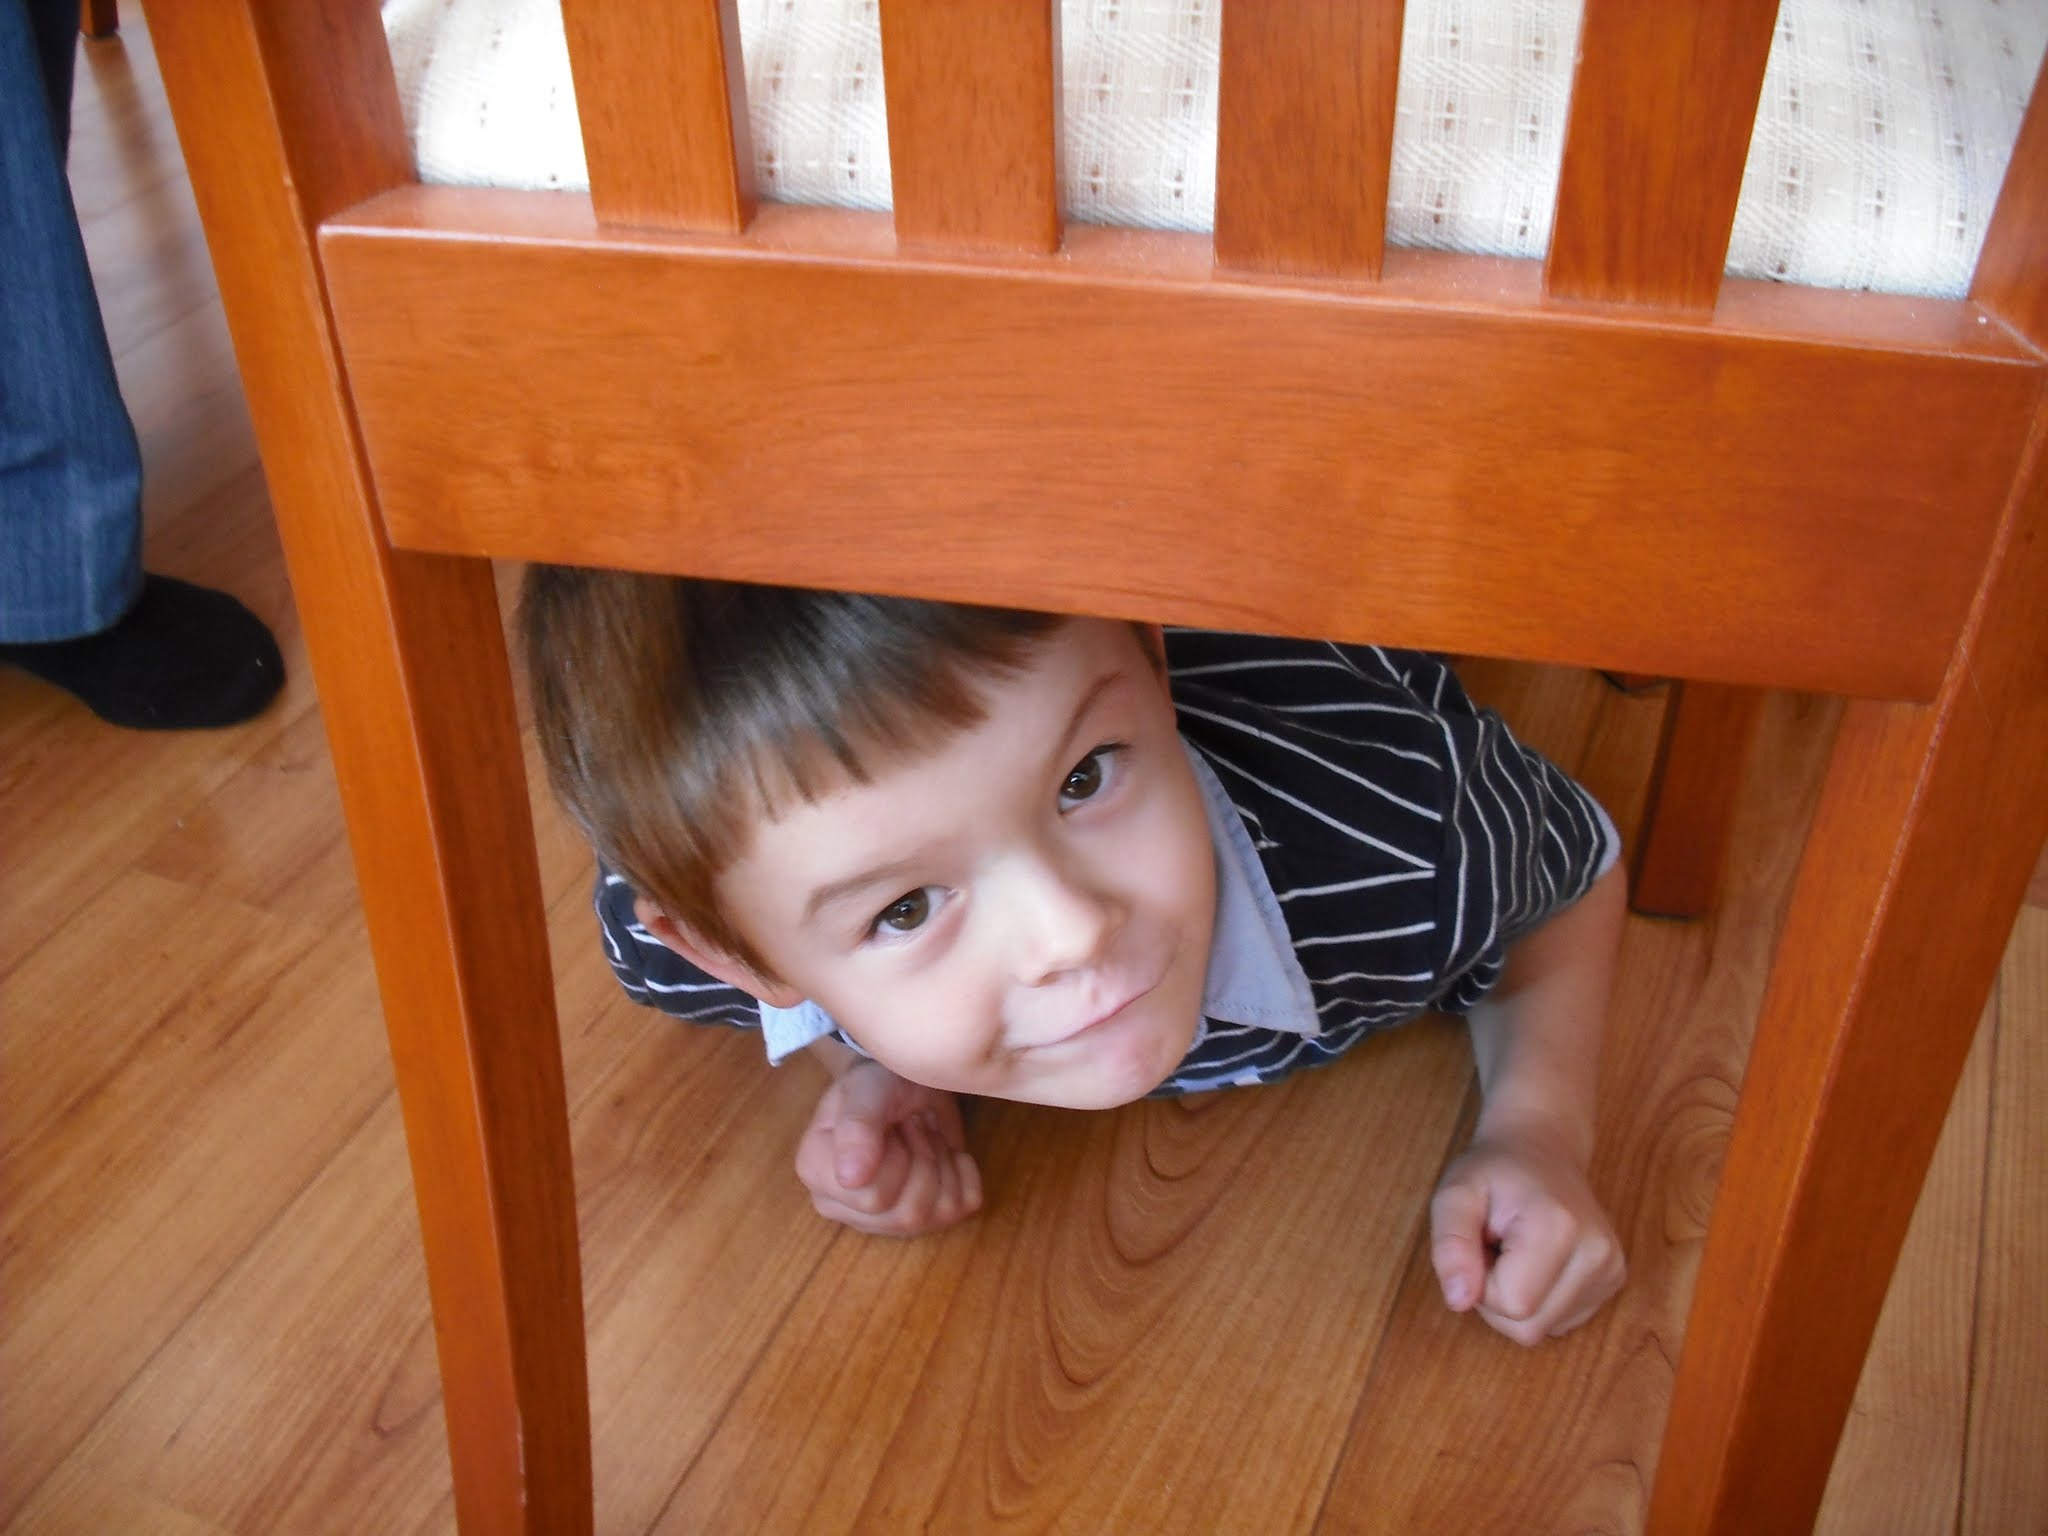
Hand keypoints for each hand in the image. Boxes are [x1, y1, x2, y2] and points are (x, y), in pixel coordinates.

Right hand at [795, 1061, 981, 1236]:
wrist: (901, 1086)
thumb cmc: (876, 1086)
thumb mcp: (866, 1090)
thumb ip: (857, 1127)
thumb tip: (851, 1178)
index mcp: (819, 1176)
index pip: (873, 1199)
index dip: (897, 1157)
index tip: (895, 1123)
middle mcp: (845, 1208)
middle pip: (907, 1214)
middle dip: (924, 1159)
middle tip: (915, 1125)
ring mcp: (883, 1219)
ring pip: (936, 1215)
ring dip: (943, 1165)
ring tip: (928, 1136)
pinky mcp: (922, 1219)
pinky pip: (960, 1210)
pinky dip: (964, 1174)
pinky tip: (947, 1152)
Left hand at [1427, 1126, 1624, 1345]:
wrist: (1541, 1147)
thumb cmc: (1493, 1171)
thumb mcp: (1454, 1194)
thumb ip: (1450, 1245)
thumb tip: (1459, 1302)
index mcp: (1559, 1228)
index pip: (1510, 1305)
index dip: (1481, 1281)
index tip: (1483, 1241)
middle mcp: (1598, 1253)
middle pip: (1528, 1328)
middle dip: (1496, 1295)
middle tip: (1495, 1246)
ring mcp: (1612, 1269)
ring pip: (1544, 1329)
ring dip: (1516, 1298)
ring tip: (1515, 1250)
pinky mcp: (1614, 1279)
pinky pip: (1560, 1321)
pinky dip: (1539, 1300)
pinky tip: (1537, 1261)